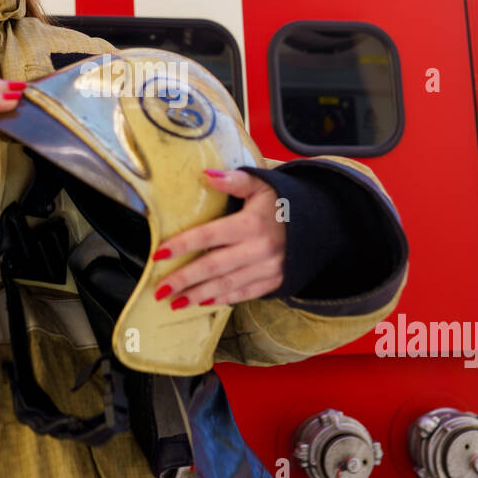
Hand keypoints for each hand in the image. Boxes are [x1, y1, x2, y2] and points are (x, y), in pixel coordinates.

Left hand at [149, 169, 286, 308]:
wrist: (319, 223)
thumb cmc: (282, 202)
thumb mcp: (261, 184)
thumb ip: (234, 180)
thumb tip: (206, 175)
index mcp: (251, 224)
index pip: (208, 235)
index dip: (182, 245)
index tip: (159, 254)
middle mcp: (258, 249)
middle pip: (213, 267)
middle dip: (184, 280)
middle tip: (159, 290)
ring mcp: (267, 269)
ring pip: (226, 285)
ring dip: (198, 296)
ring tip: (174, 302)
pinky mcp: (274, 281)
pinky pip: (244, 294)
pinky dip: (222, 300)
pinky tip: (203, 302)